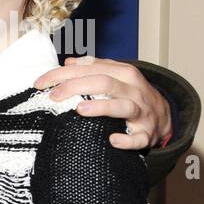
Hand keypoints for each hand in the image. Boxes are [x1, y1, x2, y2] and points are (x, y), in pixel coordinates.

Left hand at [33, 56, 170, 150]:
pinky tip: (112, 140)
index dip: (62, 74)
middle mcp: (133, 90)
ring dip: (102, 107)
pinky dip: (127, 140)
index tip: (40, 83)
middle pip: (104, 82)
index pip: (90, 69)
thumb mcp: (117, 77)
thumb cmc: (132, 95)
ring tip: (80, 109)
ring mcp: (141, 112)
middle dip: (76, 87)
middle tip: (53, 95)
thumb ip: (94, 68)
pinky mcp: (146, 134)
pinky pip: (138, 138)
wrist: (164, 117)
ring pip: (123, 106)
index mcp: (124, 74)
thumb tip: (69, 62)